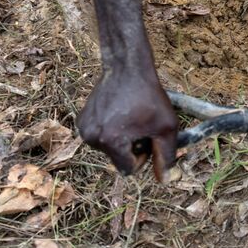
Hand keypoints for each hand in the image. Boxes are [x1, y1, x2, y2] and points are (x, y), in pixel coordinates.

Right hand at [78, 65, 177, 180]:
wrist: (127, 68)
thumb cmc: (149, 97)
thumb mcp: (166, 127)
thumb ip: (166, 155)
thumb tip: (163, 179)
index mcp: (111, 141)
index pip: (128, 170)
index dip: (142, 158)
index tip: (148, 140)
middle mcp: (92, 138)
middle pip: (117, 159)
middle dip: (131, 149)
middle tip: (141, 126)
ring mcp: (83, 129)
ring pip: (108, 149)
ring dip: (121, 140)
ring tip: (130, 117)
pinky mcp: (81, 120)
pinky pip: (99, 137)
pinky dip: (110, 131)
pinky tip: (118, 113)